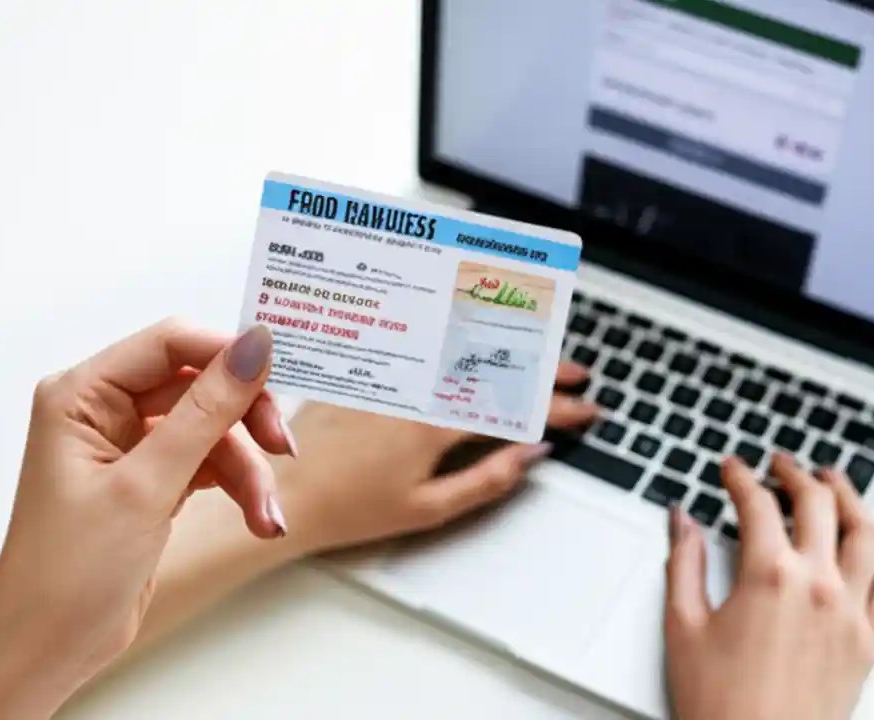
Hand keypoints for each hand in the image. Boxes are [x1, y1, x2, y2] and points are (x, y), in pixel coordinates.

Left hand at [0, 320, 292, 717]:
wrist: (48, 648)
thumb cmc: (68, 571)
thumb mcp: (147, 485)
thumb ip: (206, 411)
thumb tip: (253, 348)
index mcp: (81, 395)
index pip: (169, 343)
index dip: (227, 353)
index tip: (280, 370)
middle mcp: (103, 411)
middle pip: (200, 385)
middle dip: (247, 420)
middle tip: (283, 447)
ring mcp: (130, 446)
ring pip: (214, 430)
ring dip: (249, 469)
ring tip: (266, 514)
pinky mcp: (152, 480)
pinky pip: (211, 463)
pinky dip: (239, 488)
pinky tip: (258, 519)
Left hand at [278, 363, 596, 553]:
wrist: (288, 491)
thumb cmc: (349, 507)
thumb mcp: (427, 509)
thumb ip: (486, 481)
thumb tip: (530, 457)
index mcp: (432, 425)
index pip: (512, 407)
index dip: (558, 409)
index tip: (585, 410)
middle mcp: (413, 390)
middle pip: (493, 367)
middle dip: (544, 368)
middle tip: (577, 373)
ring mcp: (394, 376)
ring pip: (464, 350)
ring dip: (508, 349)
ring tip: (539, 352)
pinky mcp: (376, 371)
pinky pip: (431, 350)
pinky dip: (465, 344)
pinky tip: (480, 343)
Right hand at [664, 455, 873, 719]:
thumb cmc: (721, 706)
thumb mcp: (683, 627)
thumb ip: (683, 564)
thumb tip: (681, 522)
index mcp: (769, 576)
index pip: (757, 504)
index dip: (740, 477)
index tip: (732, 469)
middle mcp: (819, 585)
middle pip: (817, 504)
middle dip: (796, 473)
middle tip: (780, 464)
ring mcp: (851, 611)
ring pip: (865, 531)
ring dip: (849, 495)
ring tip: (834, 480)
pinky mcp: (869, 639)